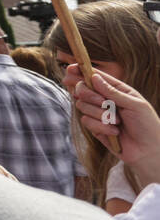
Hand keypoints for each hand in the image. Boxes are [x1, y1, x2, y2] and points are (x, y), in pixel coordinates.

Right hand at [67, 63, 159, 187]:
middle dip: (89, 95)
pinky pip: (86, 121)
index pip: (95, 76)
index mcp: (116, 89)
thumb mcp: (134, 104)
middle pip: (82, 89)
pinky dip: (101, 127)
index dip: (81, 71)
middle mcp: (104, 99)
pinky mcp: (94, 127)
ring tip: (117, 122)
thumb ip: (113, 91)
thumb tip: (94, 77)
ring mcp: (98, 113)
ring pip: (82, 105)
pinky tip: (115, 132)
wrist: (148, 150)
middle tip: (102, 102)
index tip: (71, 69)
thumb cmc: (147, 125)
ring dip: (100, 114)